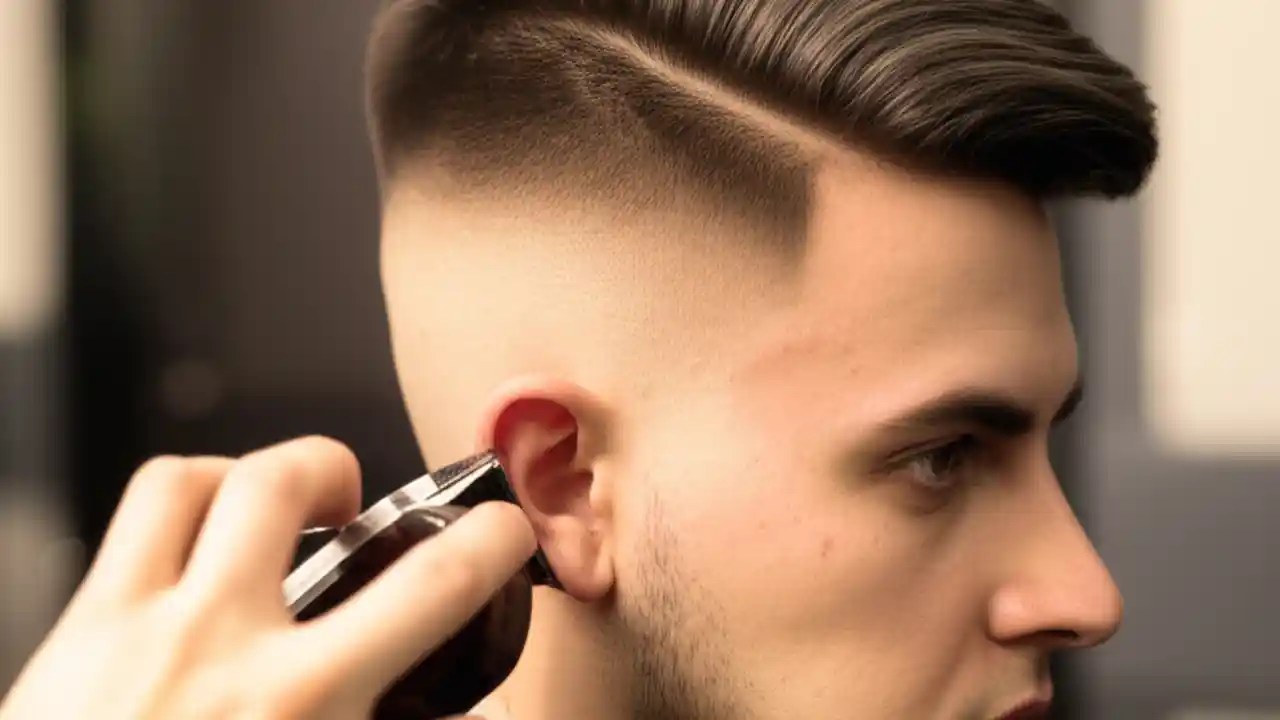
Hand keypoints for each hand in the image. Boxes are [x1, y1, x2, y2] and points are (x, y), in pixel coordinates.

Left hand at [0, 437, 535, 718]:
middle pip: (285, 481)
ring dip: (241, 474)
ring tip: (263, 503)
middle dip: (335, 464)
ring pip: (186, 481)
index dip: (490, 539)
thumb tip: (420, 710)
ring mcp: (132, 628)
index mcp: (298, 703)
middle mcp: (214, 645)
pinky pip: (125, 528)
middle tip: (350, 495)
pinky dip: (174, 518)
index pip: (433, 586)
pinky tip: (194, 562)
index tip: (500, 530)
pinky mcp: (72, 634)